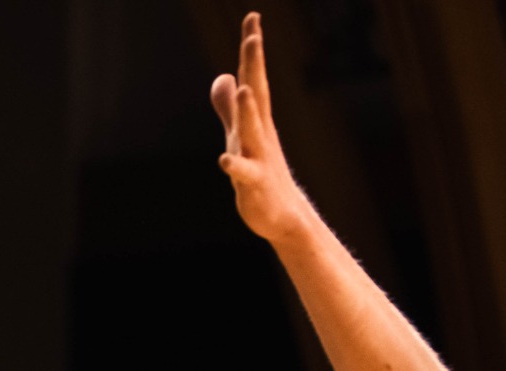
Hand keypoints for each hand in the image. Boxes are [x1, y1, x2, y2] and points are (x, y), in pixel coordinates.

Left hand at [211, 13, 309, 243]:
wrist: (283, 216)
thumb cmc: (262, 173)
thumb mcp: (241, 135)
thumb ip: (228, 107)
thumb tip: (222, 78)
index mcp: (255, 120)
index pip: (253, 77)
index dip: (251, 49)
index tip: (252, 16)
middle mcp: (259, 133)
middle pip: (256, 94)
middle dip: (254, 65)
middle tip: (253, 35)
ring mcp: (258, 158)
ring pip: (252, 130)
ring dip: (248, 110)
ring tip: (244, 86)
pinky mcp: (254, 185)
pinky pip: (244, 174)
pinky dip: (235, 165)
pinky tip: (224, 159)